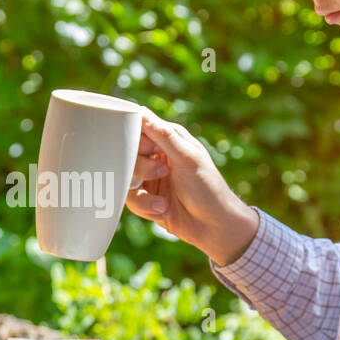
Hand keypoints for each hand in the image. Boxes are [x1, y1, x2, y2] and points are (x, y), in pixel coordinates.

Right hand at [124, 108, 258, 265]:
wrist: (215, 226)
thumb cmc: (208, 188)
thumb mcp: (188, 158)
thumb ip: (163, 136)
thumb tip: (140, 112)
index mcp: (168, 139)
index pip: (138, 127)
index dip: (137, 137)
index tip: (150, 150)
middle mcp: (155, 156)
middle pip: (126, 153)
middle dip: (142, 168)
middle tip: (162, 173)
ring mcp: (149, 178)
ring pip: (125, 178)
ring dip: (144, 193)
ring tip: (164, 203)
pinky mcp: (146, 199)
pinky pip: (130, 200)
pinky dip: (146, 207)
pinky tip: (164, 211)